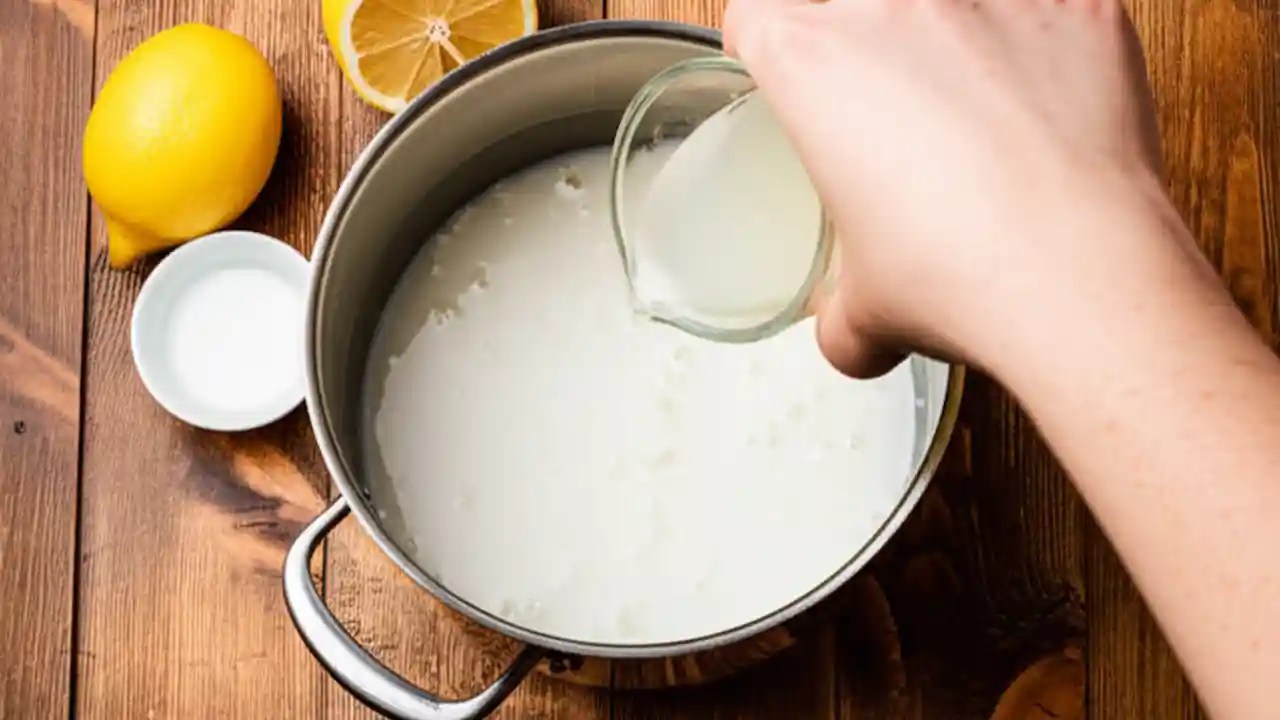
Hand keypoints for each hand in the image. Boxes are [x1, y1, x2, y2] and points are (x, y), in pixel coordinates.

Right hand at [725, 0, 1182, 377]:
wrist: (1078, 276)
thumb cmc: (959, 279)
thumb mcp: (865, 314)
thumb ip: (841, 313)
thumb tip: (849, 336)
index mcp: (814, 63)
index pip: (757, 12)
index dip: (765, 40)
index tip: (786, 63)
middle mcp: (894, 6)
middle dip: (864, 38)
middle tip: (889, 94)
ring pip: (952, 1)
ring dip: (955, 35)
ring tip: (974, 97)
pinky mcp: (1077, 7)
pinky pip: (1050, 8)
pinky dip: (1046, 43)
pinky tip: (1051, 101)